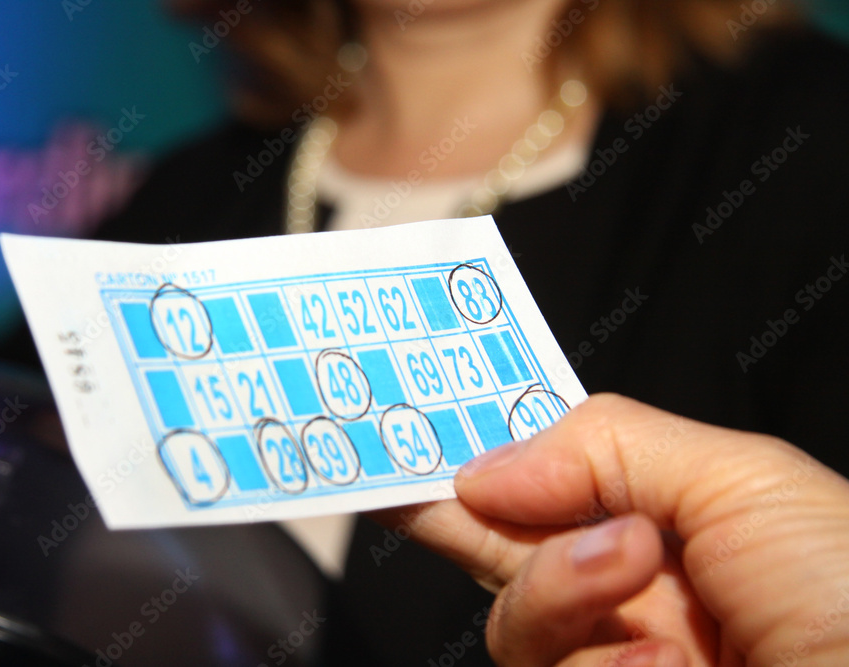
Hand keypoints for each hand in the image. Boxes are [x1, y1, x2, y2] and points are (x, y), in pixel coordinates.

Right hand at [374, 394, 848, 665]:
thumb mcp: (741, 481)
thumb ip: (605, 448)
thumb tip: (485, 468)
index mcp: (659, 523)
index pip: (542, 481)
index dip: (473, 458)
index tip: (402, 441)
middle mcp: (629, 598)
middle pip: (501, 551)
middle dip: (454, 514)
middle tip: (404, 485)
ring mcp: (615, 663)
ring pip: (517, 625)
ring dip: (566, 588)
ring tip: (638, 572)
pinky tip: (667, 666)